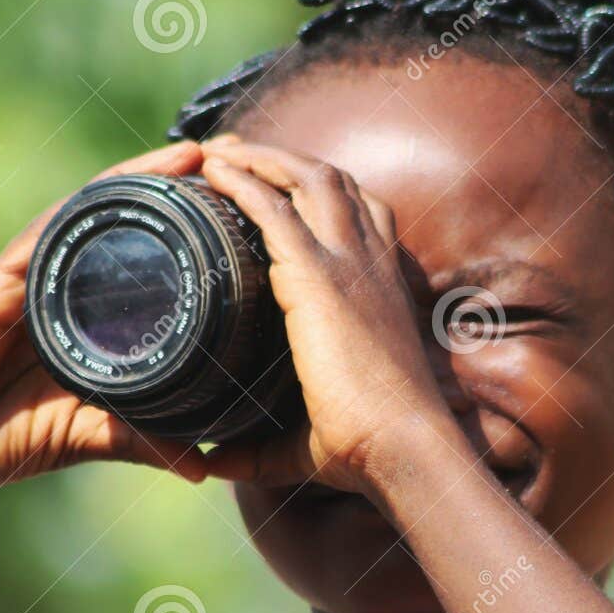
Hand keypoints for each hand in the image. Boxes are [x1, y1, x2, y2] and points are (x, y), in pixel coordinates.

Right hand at [0, 141, 209, 516]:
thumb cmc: (0, 440)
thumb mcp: (87, 436)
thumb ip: (141, 440)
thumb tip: (205, 466)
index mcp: (80, 309)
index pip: (141, 251)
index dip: (186, 222)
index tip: (243, 200)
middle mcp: (56, 281)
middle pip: (120, 216)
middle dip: (173, 182)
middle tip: (233, 156)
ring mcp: (24, 277)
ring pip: (88, 212)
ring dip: (138, 179)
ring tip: (192, 155)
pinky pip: (41, 237)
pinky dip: (79, 210)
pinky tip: (118, 188)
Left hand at [197, 138, 453, 493]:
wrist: (403, 446)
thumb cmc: (366, 451)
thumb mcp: (308, 439)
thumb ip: (258, 445)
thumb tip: (210, 462)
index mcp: (382, 287)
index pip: (358, 213)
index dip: (317, 190)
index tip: (275, 182)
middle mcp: (370, 263)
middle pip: (329, 180)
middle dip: (281, 157)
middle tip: (232, 152)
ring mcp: (348, 263)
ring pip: (304, 177)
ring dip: (259, 156)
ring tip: (216, 150)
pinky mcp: (318, 277)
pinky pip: (273, 208)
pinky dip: (243, 182)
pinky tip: (212, 172)